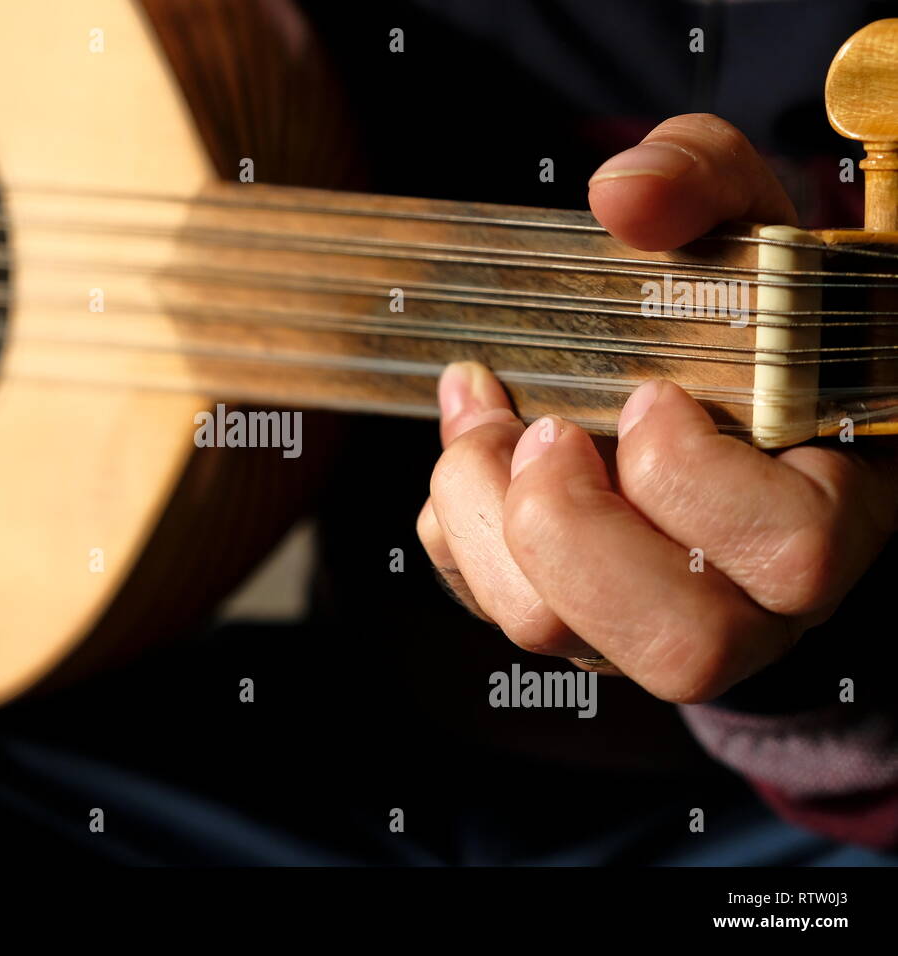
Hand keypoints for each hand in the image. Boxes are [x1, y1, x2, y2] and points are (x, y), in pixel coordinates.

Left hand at [417, 114, 897, 703]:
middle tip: (546, 429)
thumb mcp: (735, 223)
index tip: (648, 394)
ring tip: (483, 426)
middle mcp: (747, 595)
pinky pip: (485, 603)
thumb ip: (699, 183)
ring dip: (488, 522)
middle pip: (683, 644)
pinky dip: (451, 524)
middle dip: (576, 526)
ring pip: (558, 636)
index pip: (794, 550)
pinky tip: (471, 451)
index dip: (696, 481)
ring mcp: (646, 618)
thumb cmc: (736, 308)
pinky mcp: (566, 616)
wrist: (696, 366)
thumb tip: (623, 195)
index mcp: (824, 507)